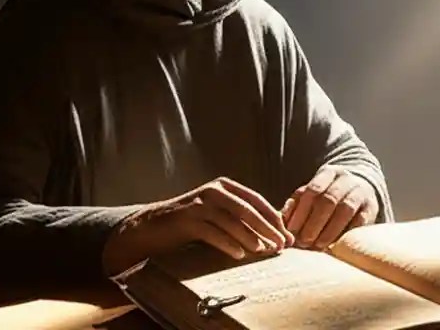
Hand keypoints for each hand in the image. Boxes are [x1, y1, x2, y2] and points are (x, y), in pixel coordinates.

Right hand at [102, 177, 294, 274]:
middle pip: (248, 210)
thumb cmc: (190, 223)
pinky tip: (239, 254)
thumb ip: (240, 217)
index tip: (287, 236)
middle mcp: (214, 190)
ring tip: (263, 251)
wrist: (151, 227)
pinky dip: (228, 244)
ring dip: (250, 237)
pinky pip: (213, 232)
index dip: (274, 218)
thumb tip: (272, 232)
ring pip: (232, 221)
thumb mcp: (217, 214)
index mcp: (225, 186)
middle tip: (282, 245)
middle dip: (268, 228)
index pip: (257, 201)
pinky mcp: (187, 219)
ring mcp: (200, 203)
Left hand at [283, 166, 378, 250]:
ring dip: (329, 230)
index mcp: (328, 173)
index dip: (301, 211)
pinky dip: (347, 233)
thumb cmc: (328, 195)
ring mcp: (361, 192)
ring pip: (345, 209)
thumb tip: (282, 219)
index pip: (313, 190)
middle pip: (329, 199)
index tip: (291, 231)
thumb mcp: (312, 193)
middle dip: (314, 223)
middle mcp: (346, 179)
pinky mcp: (372, 207)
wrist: (361, 187)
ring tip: (317, 246)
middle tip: (303, 242)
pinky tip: (335, 245)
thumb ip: (296, 204)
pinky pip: (361, 220)